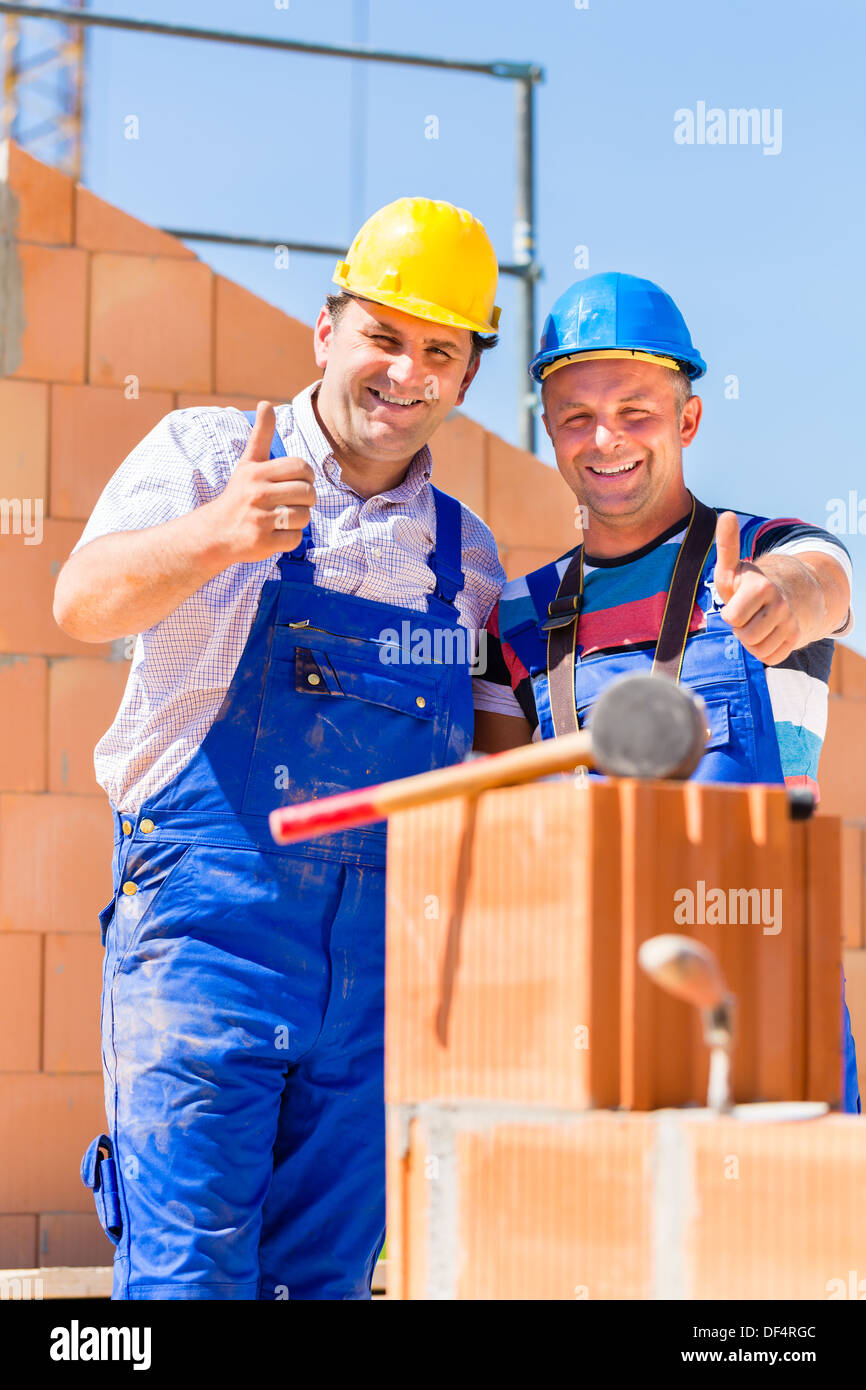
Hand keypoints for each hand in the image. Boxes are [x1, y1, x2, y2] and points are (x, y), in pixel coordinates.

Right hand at [207, 401, 315, 563]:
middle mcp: (257, 494)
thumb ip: (261, 435)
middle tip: (291, 502)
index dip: (306, 477)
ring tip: (282, 518)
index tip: (296, 483)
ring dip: (298, 520)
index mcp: (257, 472)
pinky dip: (290, 538)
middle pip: (308, 493)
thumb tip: (266, 403)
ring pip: (304, 517)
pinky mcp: (262, 542)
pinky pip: (295, 538)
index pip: (302, 468)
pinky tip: (275, 534)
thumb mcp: (248, 464)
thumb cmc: (238, 495)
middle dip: (305, 500)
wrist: (214, 532)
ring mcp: (260, 519)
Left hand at [713, 511, 800, 664]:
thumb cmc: (746, 584)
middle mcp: (780, 604)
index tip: (736, 601)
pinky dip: (764, 650)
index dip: (729, 613)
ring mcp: (791, 622)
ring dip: (751, 640)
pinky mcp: (797, 638)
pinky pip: (770, 658)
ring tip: (755, 622)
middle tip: (747, 613)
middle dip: (740, 628)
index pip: (731, 618)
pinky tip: (767, 634)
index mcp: (762, 587)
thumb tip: (726, 514)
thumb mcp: (731, 567)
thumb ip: (726, 544)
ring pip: (757, 649)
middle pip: (744, 636)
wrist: (781, 595)